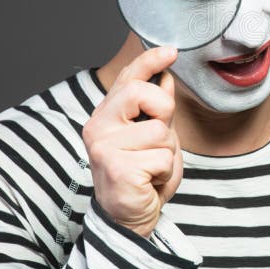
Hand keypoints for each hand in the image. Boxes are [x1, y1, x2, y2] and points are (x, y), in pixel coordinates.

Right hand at [82, 46, 181, 237]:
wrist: (130, 217)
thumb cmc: (143, 175)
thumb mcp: (155, 135)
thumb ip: (157, 108)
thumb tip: (165, 76)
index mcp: (107, 114)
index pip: (128, 79)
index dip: (149, 61)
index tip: (171, 51)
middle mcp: (98, 127)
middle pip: (141, 93)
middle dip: (163, 111)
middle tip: (160, 135)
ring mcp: (105, 147)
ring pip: (160, 131)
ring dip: (167, 152)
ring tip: (153, 166)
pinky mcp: (117, 168)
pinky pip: (162, 157)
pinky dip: (165, 172)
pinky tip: (150, 181)